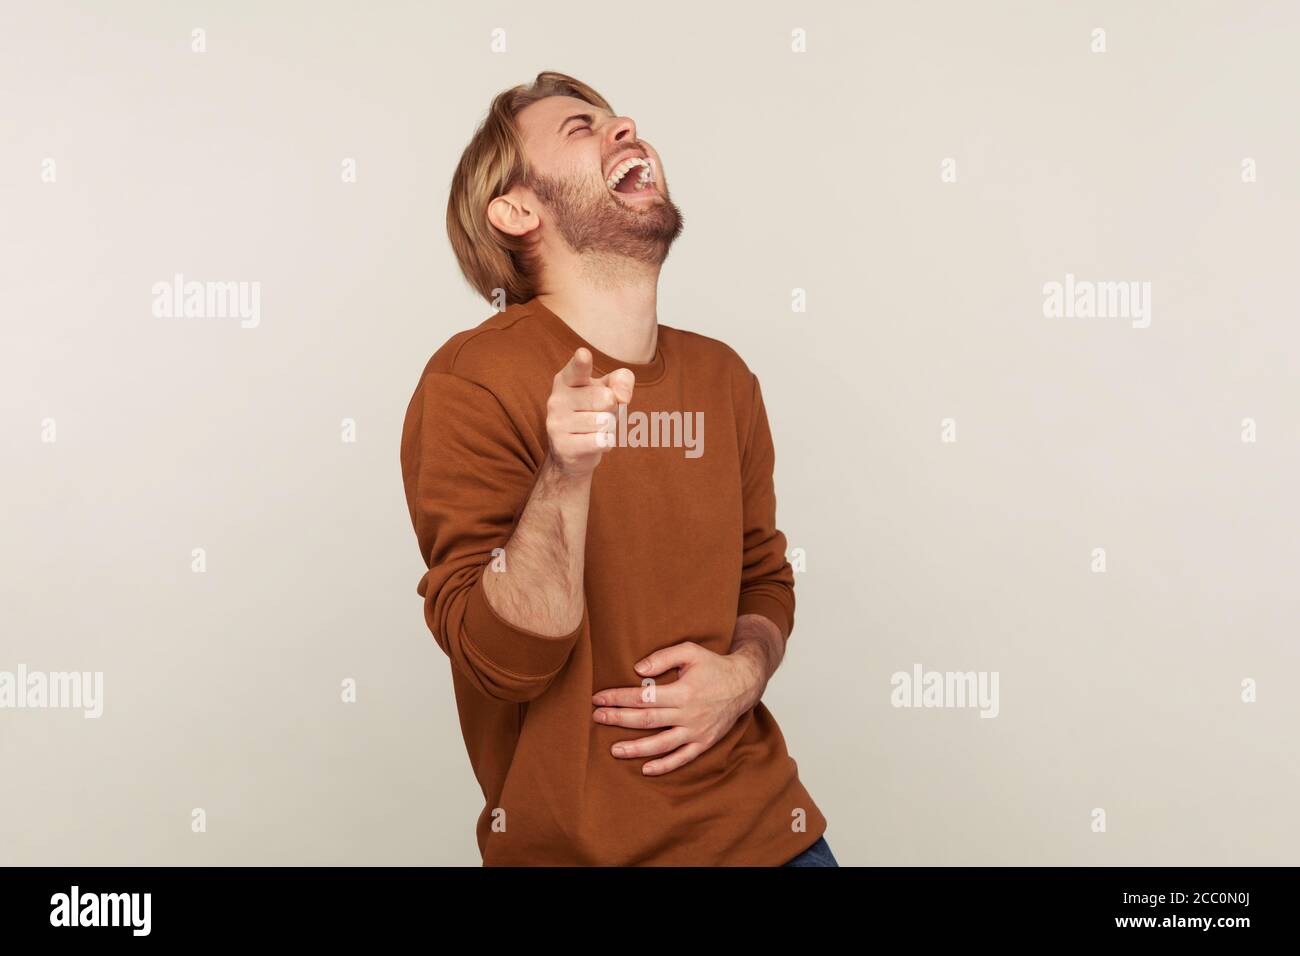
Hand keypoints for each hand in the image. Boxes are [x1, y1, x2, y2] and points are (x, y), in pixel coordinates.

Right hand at [546, 348, 634, 476]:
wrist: (572, 451)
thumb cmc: (594, 411)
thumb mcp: (610, 389)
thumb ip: (621, 380)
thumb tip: (622, 397)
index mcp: (567, 379)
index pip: (577, 369)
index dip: (582, 362)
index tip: (583, 354)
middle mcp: (557, 399)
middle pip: (606, 399)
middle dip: (612, 408)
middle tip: (599, 413)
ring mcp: (557, 423)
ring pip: (604, 422)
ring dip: (608, 428)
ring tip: (594, 429)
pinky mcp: (563, 446)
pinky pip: (601, 441)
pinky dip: (605, 443)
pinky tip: (591, 442)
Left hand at [590, 640, 766, 775]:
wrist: (744, 683)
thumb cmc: (713, 665)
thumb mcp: (690, 651)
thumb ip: (663, 657)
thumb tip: (637, 668)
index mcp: (684, 691)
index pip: (643, 696)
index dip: (618, 698)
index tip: (599, 699)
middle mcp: (689, 714)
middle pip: (647, 720)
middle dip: (619, 719)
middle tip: (596, 718)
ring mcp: (697, 731)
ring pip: (662, 744)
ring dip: (636, 748)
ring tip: (614, 750)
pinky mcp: (704, 742)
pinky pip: (683, 758)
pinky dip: (665, 765)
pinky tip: (646, 768)